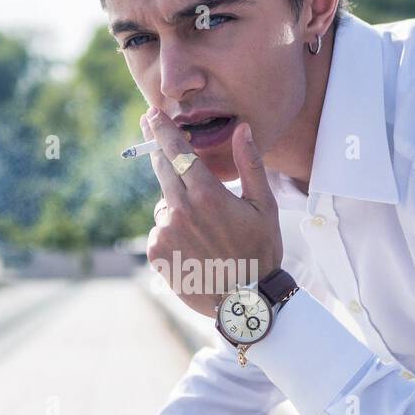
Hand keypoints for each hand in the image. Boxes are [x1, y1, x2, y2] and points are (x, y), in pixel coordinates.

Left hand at [143, 108, 282, 316]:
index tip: (152, 112)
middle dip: (158, 150)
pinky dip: (171, 232)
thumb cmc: (261, 252)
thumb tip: (243, 129)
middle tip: (150, 129)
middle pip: (162, 169)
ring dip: (176, 205)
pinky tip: (193, 247)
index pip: (178, 152)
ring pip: (164, 204)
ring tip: (204, 229)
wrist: (245, 302)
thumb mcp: (264, 207)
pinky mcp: (156, 252)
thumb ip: (250, 165)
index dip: (163, 130)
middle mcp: (181, 211)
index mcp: (207, 195)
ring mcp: (165, 232)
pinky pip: (159, 230)